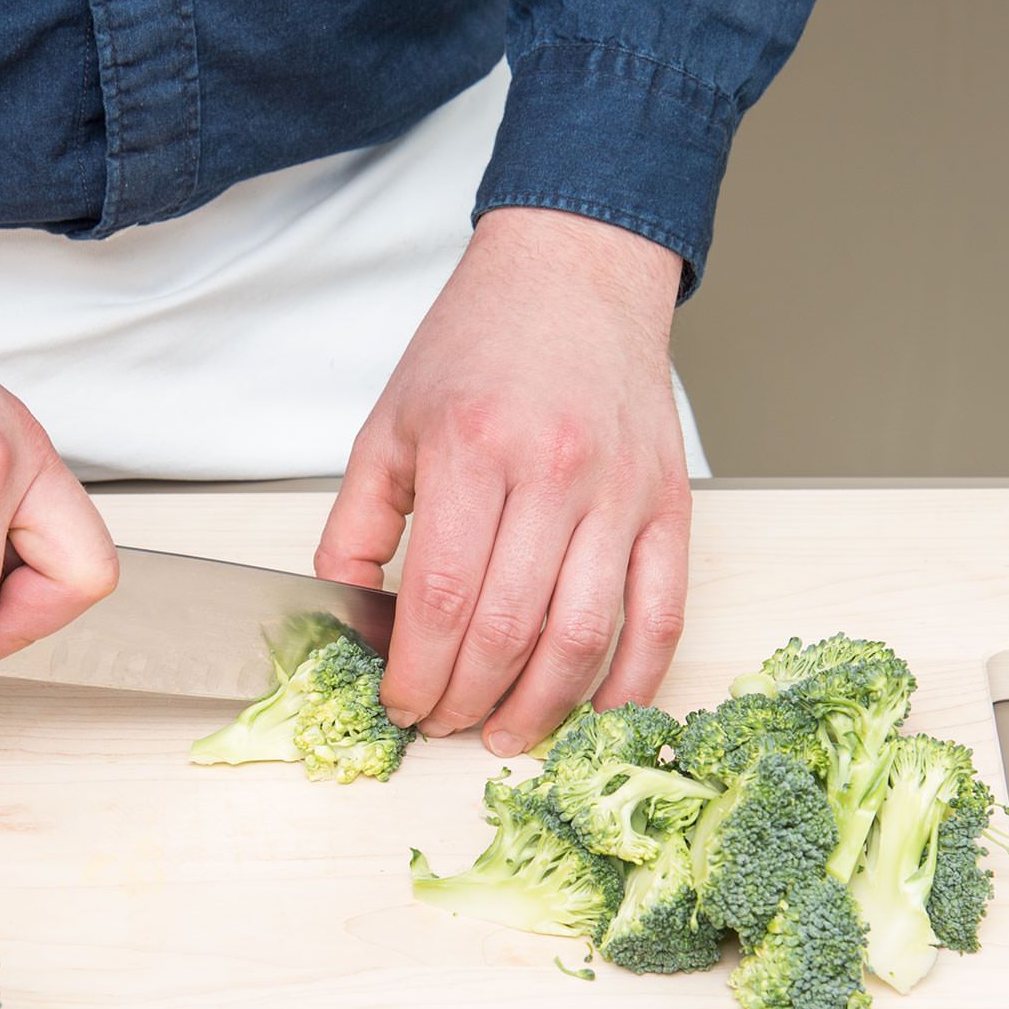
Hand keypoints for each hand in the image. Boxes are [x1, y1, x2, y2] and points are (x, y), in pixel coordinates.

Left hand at [315, 206, 691, 754]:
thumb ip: (355, 523)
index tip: (401, 704)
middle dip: (467, 700)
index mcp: (471, 450)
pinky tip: (596, 710)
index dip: (417, 673)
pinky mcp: (668, 506)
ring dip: (542, 707)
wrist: (577, 272)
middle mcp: (552, 473)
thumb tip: (340, 612)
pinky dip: (633, 678)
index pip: (439, 598)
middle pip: (508, 628)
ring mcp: (619, 493)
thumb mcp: (391, 422)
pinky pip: (661, 614)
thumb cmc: (481, 343)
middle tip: (443, 726)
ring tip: (507, 736)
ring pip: (584, 635)